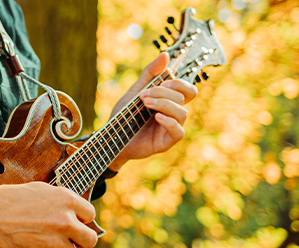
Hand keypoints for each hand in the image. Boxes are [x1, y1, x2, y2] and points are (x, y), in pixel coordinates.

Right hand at [0, 182, 96, 247]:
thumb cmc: (6, 201)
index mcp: (66, 200)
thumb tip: (72, 210)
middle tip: (72, 238)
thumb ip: (60, 201)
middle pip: (90, 239)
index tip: (76, 221)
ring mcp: (56, 243)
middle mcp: (66, 222)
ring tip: (50, 243)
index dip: (82, 218)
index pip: (90, 214)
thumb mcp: (38, 190)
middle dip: (82, 239)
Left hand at [108, 52, 197, 170]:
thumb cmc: (124, 115)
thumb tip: (165, 54)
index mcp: (169, 102)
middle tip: (144, 95)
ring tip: (146, 104)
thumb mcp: (136, 91)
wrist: (110, 137)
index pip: (188, 89)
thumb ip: (150, 74)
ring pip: (182, 113)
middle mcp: (173, 114)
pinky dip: (169, 122)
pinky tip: (156, 117)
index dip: (179, 83)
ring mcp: (171, 128)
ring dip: (164, 104)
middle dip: (163, 93)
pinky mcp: (166, 142)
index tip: (160, 82)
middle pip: (183, 98)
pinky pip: (179, 132)